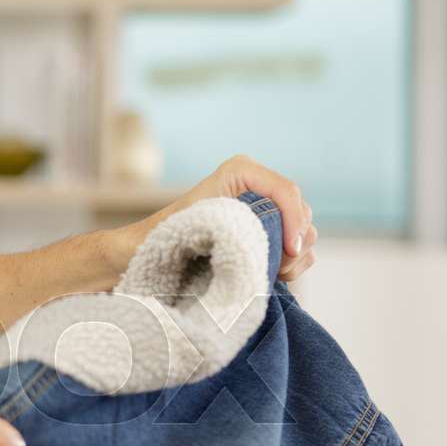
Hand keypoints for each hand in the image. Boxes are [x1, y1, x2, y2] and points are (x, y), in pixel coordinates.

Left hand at [115, 154, 318, 281]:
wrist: (143, 252)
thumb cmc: (165, 236)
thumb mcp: (206, 221)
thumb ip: (249, 222)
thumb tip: (291, 245)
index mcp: (241, 171)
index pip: (286, 192)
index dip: (295, 222)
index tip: (290, 251)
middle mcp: (256, 184)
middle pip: (301, 212)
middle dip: (294, 244)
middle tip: (277, 269)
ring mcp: (263, 208)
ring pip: (303, 231)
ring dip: (293, 257)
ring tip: (271, 273)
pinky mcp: (265, 232)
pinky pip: (297, 246)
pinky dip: (292, 263)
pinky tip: (272, 274)